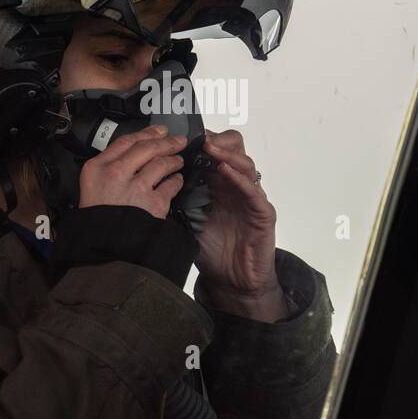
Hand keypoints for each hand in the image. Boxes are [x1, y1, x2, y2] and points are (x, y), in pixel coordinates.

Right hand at [78, 125, 187, 218]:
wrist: (103, 245)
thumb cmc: (96, 218)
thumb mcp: (90, 186)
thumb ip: (108, 167)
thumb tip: (132, 153)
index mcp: (97, 167)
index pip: (126, 142)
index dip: (147, 133)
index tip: (159, 130)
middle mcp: (116, 173)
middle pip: (147, 148)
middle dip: (166, 142)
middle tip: (178, 140)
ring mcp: (136, 188)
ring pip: (162, 164)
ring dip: (173, 160)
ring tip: (178, 161)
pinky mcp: (152, 204)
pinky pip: (170, 185)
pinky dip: (176, 181)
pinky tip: (177, 180)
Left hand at [195, 129, 287, 322]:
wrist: (232, 282)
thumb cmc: (213, 252)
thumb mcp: (187, 220)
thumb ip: (178, 199)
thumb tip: (155, 178)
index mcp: (218, 186)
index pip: (214, 154)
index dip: (201, 143)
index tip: (182, 136)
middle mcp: (237, 187)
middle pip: (235, 151)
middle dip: (219, 141)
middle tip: (199, 138)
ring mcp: (252, 198)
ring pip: (245, 164)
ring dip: (226, 153)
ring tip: (209, 147)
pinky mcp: (263, 213)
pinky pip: (253, 190)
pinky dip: (239, 178)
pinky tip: (224, 170)